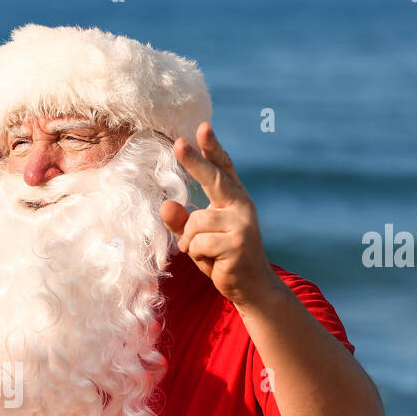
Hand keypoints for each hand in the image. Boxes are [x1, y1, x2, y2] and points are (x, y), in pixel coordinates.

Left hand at [160, 122, 279, 307]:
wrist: (251, 287)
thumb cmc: (222, 259)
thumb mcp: (197, 239)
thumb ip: (181, 222)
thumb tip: (165, 204)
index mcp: (233, 199)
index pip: (222, 169)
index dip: (212, 149)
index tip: (202, 128)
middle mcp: (241, 205)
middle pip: (213, 179)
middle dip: (194, 161)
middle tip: (178, 143)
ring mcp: (242, 223)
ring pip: (196, 222)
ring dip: (191, 242)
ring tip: (207, 254)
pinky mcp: (238, 243)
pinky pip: (199, 243)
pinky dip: (198, 255)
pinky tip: (215, 263)